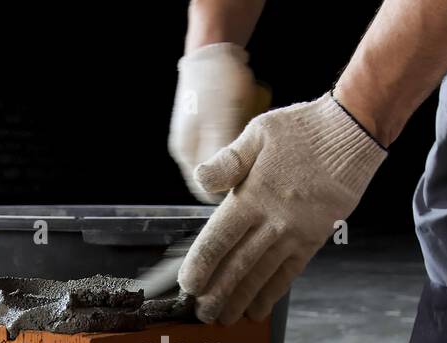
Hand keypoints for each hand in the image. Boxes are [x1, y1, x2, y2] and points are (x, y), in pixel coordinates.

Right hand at [168, 43, 269, 203]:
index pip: (207, 191)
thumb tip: (222, 191)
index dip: (230, 191)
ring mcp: (200, 135)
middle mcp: (190, 149)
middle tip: (258, 159)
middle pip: (218, 175)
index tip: (252, 182)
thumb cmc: (218, 84)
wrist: (215, 47)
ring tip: (256, 137)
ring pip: (226, 159)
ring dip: (243, 153)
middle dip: (239, 171)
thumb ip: (221, 160)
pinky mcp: (212, 123)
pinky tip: (252, 123)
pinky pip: (231, 140)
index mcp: (187, 153)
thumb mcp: (223, 125)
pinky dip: (244, 137)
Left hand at [178, 93, 386, 323]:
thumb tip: (202, 179)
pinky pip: (290, 272)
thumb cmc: (302, 131)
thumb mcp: (258, 133)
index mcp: (253, 197)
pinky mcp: (313, 239)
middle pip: (238, 266)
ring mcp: (295, 233)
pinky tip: (259, 308)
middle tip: (202, 314)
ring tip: (225, 318)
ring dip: (241, 299)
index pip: (219, 239)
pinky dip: (272, 293)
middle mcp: (273, 221)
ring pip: (262, 275)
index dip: (201, 266)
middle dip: (217, 293)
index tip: (189, 286)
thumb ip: (228, 161)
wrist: (351, 134)